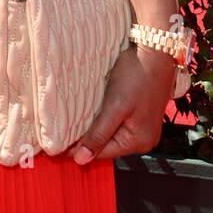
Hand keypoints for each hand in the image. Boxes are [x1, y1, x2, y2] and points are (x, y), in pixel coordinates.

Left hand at [67, 45, 175, 164]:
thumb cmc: (137, 76)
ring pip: (111, 133)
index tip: (56, 145)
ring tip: (72, 119)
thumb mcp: (115, 107)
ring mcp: (143, 127)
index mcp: (138, 142)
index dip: (78, 149)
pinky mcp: (139, 114)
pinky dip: (103, 118)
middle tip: (60, 130)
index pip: (101, 153)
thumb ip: (99, 134)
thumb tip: (81, 160)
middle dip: (86, 138)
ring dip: (94, 127)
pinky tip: (91, 109)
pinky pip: (117, 122)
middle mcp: (143, 139)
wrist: (156, 52)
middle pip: (106, 144)